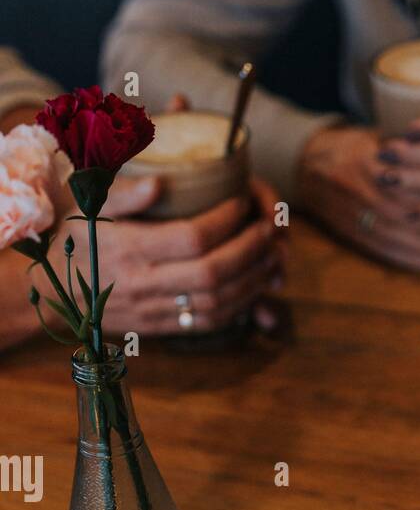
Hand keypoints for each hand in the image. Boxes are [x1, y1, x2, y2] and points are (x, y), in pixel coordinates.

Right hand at [50, 177, 283, 337]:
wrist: (56, 291)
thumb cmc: (77, 236)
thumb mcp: (88, 201)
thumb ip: (124, 189)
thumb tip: (161, 181)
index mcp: (128, 248)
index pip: (191, 237)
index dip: (226, 220)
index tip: (242, 200)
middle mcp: (143, 283)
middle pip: (213, 272)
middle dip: (250, 250)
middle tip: (269, 228)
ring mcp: (153, 309)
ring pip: (217, 302)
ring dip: (253, 279)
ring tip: (272, 255)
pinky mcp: (160, 328)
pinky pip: (209, 322)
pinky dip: (239, 304)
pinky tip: (254, 285)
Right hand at [296, 124, 419, 272]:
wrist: (305, 167)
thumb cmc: (350, 146)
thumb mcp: (376, 135)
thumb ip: (409, 147)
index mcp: (369, 161)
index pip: (412, 179)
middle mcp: (362, 191)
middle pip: (410, 213)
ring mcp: (356, 217)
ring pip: (401, 237)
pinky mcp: (354, 236)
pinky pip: (387, 252)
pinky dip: (413, 261)